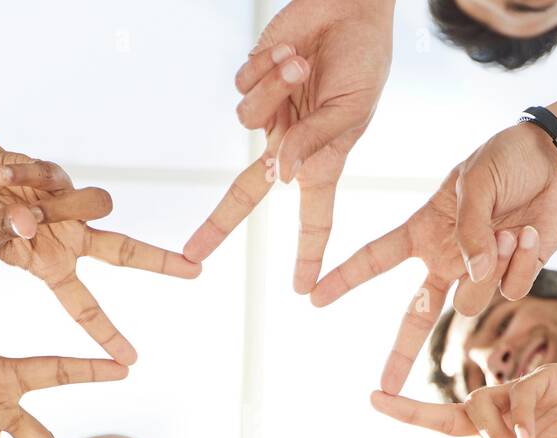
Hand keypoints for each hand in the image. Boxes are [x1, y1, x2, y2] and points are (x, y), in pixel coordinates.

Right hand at [0, 113, 200, 363]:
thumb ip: (2, 232)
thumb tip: (28, 223)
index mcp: (52, 268)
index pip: (84, 308)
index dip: (106, 333)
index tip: (131, 361)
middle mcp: (70, 240)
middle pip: (122, 251)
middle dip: (157, 261)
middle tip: (195, 270)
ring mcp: (69, 207)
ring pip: (96, 203)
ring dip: (60, 203)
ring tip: (17, 201)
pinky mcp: (62, 177)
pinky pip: (52, 175)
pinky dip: (24, 174)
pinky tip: (4, 175)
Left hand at [184, 0, 393, 292]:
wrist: (349, 6)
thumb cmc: (364, 60)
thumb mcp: (350, 109)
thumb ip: (315, 142)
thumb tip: (281, 178)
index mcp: (323, 157)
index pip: (314, 215)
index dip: (308, 253)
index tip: (303, 290)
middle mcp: (291, 141)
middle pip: (246, 192)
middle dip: (219, 223)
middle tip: (192, 255)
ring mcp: (270, 112)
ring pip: (248, 122)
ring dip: (274, 91)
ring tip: (301, 65)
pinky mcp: (253, 81)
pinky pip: (242, 88)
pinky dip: (266, 68)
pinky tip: (289, 53)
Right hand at [309, 121, 556, 392]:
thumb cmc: (506, 161)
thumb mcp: (475, 182)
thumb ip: (468, 231)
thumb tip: (473, 274)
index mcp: (424, 232)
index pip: (376, 258)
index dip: (344, 277)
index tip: (314, 297)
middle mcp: (446, 260)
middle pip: (415, 316)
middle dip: (400, 353)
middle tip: (385, 386)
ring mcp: (479, 273)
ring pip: (471, 302)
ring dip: (493, 266)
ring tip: (511, 228)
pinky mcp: (512, 277)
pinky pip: (510, 289)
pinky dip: (523, 262)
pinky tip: (530, 236)